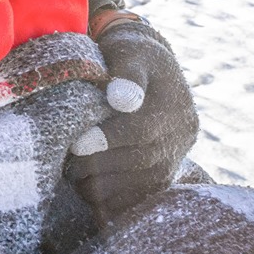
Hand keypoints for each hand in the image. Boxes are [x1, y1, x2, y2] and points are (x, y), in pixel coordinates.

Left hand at [66, 16, 199, 227]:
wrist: (145, 64)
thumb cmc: (129, 55)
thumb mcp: (130, 53)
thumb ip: (127, 74)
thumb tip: (121, 99)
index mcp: (176, 106)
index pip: (143, 131)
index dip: (109, 141)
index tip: (78, 145)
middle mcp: (182, 135)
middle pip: (144, 163)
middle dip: (102, 167)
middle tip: (70, 167)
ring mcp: (176, 156)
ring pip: (144, 186)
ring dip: (107, 187)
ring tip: (77, 178)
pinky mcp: (163, 173)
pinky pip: (141, 197)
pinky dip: (116, 199)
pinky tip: (91, 193)